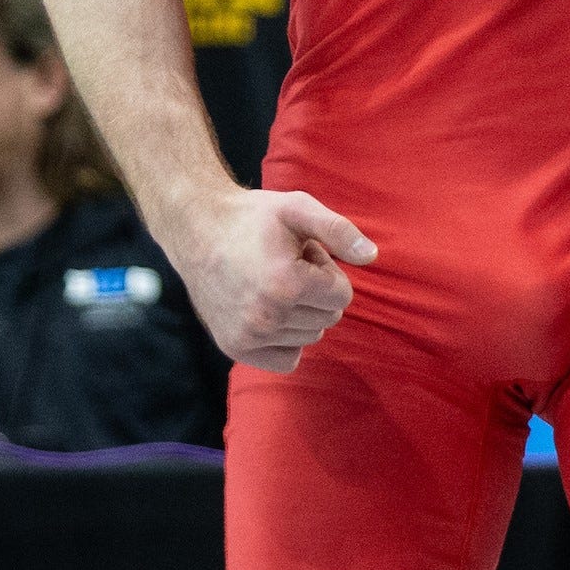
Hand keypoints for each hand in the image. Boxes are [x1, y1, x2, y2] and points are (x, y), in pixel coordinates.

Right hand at [175, 182, 375, 371]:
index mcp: (286, 284)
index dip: (326, 268)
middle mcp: (266, 317)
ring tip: (273, 281)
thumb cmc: (253, 218)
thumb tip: (372, 256)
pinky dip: (288, 340)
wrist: (198, 230)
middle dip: (315, 290)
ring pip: (311, 336)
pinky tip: (271, 311)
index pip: (342, 295)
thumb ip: (339, 231)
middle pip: (329, 317)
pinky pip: (287, 360)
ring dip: (300, 311)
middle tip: (285, 265)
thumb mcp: (298, 209)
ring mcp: (249, 336)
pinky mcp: (235, 348)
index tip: (301, 252)